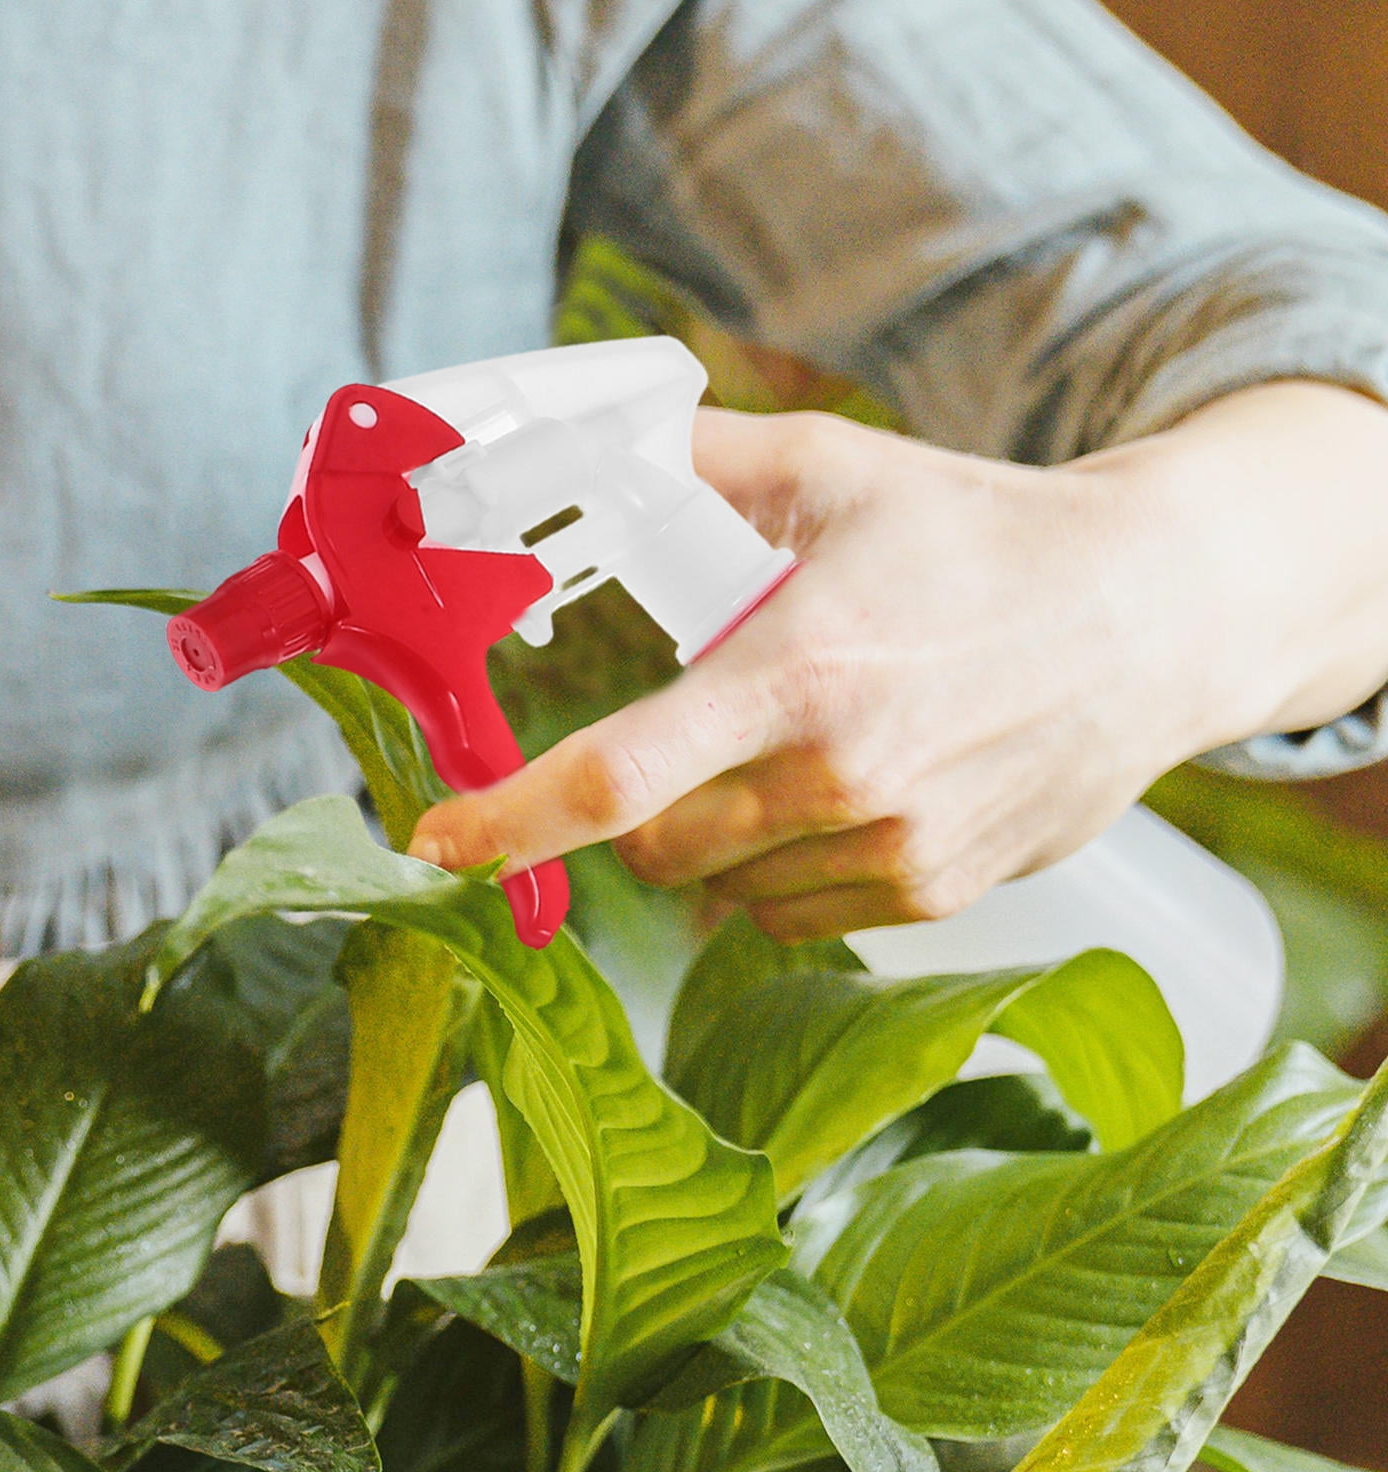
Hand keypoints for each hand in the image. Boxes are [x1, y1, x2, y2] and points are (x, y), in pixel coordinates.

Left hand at [409, 383, 1387, 938]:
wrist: (1149, 619)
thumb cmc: (985, 538)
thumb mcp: (839, 470)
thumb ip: (698, 462)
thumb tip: (589, 443)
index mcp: (797, 670)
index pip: (615, 779)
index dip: (507, 825)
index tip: (438, 843)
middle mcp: (840, 781)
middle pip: (653, 848)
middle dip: (631, 808)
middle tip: (686, 736)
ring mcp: (892, 852)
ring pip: (722, 888)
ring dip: (717, 832)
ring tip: (794, 747)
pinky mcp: (933, 894)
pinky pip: (793, 912)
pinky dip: (781, 868)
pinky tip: (844, 792)